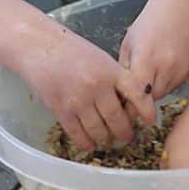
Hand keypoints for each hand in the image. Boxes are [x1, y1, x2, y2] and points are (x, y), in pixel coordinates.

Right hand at [16, 22, 155, 153]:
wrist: (38, 46)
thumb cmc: (70, 50)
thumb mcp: (100, 58)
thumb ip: (115, 78)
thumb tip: (128, 103)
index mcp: (112, 71)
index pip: (138, 94)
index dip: (146, 111)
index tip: (150, 121)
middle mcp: (98, 86)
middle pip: (118, 119)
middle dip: (124, 132)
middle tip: (126, 137)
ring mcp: (79, 100)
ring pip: (99, 130)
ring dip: (105, 139)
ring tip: (107, 140)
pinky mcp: (61, 110)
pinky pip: (78, 134)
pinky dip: (86, 142)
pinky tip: (89, 144)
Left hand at [119, 0, 188, 101]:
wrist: (180, 6)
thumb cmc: (150, 22)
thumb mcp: (129, 44)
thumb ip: (124, 70)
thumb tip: (118, 96)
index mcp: (146, 59)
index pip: (137, 97)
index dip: (128, 108)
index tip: (120, 111)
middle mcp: (166, 67)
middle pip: (150, 99)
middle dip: (139, 100)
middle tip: (129, 95)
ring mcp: (181, 70)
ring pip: (162, 94)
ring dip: (152, 92)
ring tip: (147, 75)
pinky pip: (173, 86)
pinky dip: (165, 84)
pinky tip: (160, 70)